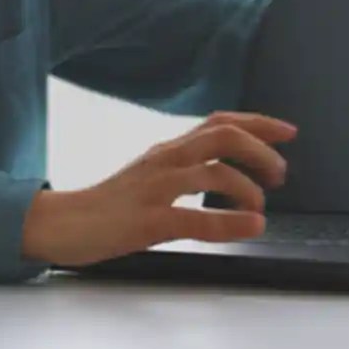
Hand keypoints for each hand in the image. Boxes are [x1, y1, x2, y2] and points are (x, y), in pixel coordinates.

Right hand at [22, 112, 296, 265]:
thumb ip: (187, 168)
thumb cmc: (108, 205)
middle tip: (280, 173)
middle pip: (224, 137)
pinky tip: (251, 226)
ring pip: (214, 173)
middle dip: (262, 151)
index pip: (220, 122)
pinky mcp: (146, 221)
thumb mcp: (152, 175)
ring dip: (248, 188)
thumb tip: (228, 173)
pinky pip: (194, 219)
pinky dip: (229, 222)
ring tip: (261, 206)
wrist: (60, 224)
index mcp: (168, 150)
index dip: (259, 123)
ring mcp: (155, 189)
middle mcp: (165, 160)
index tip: (289, 131)